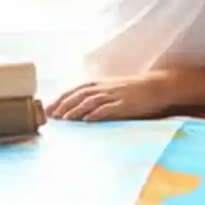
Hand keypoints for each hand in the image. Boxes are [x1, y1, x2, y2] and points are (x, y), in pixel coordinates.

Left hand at [45, 72, 174, 120]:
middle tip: (50, 117)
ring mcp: (114, 95)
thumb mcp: (111, 89)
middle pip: (79, 95)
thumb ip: (96, 96)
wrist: (156, 87)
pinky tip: (87, 120)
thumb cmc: (133, 90)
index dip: (60, 99)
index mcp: (100, 84)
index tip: (47, 109)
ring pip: (90, 101)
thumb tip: (78, 108)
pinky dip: (96, 114)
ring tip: (64, 119)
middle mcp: (104, 88)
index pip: (75, 90)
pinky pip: (108, 108)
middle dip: (63, 106)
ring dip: (76, 110)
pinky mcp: (125, 104)